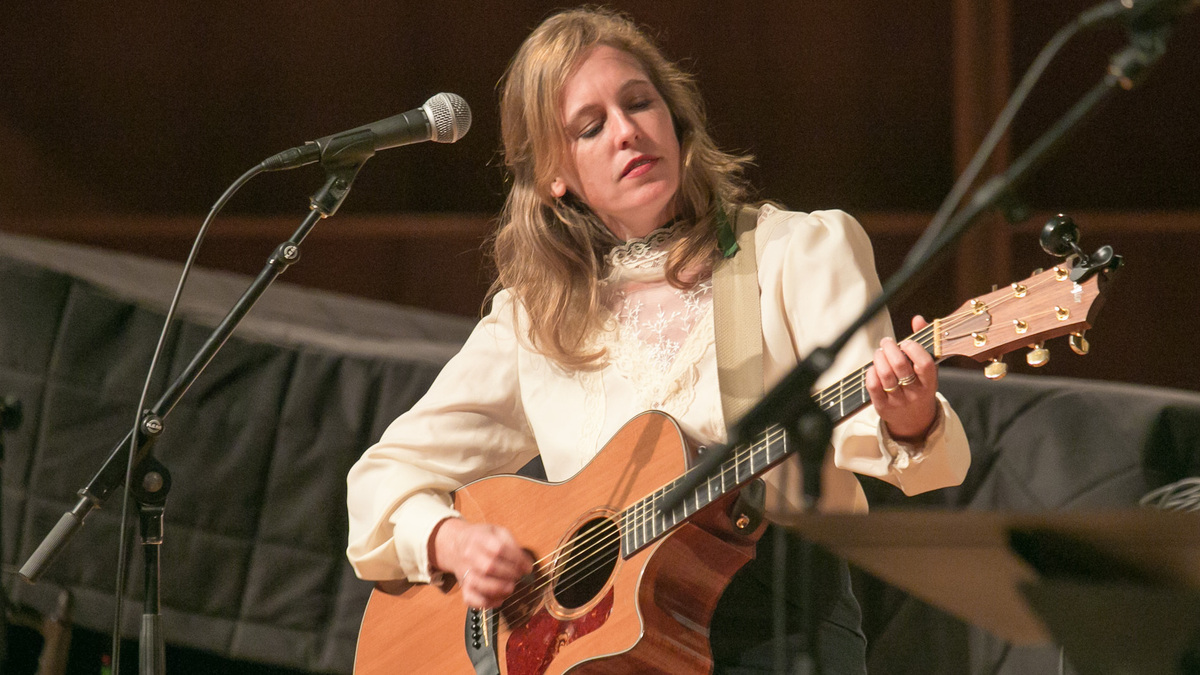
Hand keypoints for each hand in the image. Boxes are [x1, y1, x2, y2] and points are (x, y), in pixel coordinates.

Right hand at [431, 518, 532, 608]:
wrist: (456, 545)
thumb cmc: (482, 539)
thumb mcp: (498, 532)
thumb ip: (512, 544)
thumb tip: (526, 563)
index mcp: (479, 538)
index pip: (499, 549)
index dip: (517, 559)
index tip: (527, 567)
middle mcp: (469, 555)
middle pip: (489, 567)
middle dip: (510, 574)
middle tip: (519, 576)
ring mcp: (465, 572)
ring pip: (479, 583)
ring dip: (499, 588)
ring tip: (510, 587)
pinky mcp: (464, 587)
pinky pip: (471, 599)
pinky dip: (487, 603)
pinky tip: (499, 599)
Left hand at [864, 315, 938, 441]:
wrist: (914, 420)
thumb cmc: (920, 386)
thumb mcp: (927, 369)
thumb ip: (923, 342)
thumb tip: (917, 319)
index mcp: (930, 382)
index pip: (924, 363)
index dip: (913, 349)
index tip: (905, 343)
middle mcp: (915, 393)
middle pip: (900, 366)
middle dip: (890, 348)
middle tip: (886, 342)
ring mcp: (898, 401)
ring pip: (885, 374)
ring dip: (879, 357)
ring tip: (879, 352)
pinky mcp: (882, 406)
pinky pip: (873, 386)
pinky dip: (871, 372)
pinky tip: (874, 366)